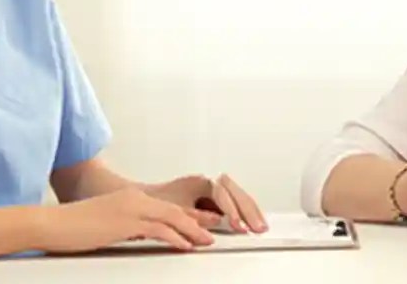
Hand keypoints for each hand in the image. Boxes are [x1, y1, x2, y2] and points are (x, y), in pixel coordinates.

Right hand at [37, 188, 215, 251]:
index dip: (187, 217)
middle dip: (196, 223)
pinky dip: (176, 237)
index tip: (200, 227)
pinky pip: (159, 229)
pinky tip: (186, 245)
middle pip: (175, 210)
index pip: (166, 207)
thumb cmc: (74, 227)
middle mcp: (134, 199)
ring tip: (205, 241)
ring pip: (172, 218)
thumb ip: (128, 226)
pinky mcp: (126, 222)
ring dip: (192, 231)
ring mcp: (131, 208)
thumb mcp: (107, 224)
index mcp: (130, 198)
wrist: (53, 223)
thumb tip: (142, 235)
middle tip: (211, 234)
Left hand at [147, 174, 268, 233]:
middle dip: (249, 209)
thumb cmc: (157, 202)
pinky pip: (232, 202)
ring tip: (260, 225)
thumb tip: (219, 221)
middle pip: (236, 192)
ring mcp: (211, 189)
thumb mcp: (178, 211)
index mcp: (200, 181)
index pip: (223, 193)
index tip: (238, 225)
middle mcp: (208, 182)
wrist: (146, 200)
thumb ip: (200, 217)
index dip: (232, 210)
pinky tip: (250, 220)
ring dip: (249, 209)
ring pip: (236, 195)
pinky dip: (242, 211)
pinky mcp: (211, 198)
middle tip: (258, 226)